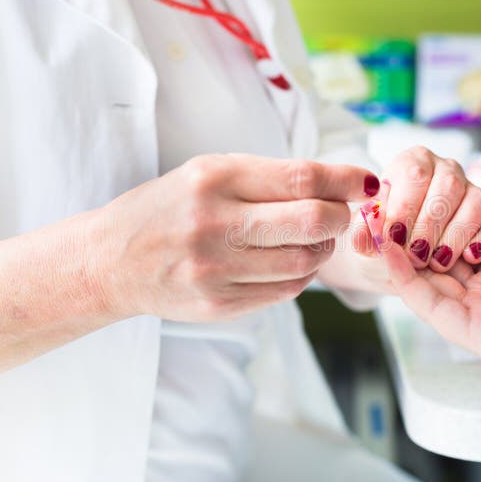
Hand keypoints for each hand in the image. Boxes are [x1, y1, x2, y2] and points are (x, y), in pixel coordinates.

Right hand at [92, 154, 378, 321]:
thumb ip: (270, 178)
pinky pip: (286, 291)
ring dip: (322, 249)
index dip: (345, 180)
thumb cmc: (170, 208)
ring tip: (311, 238)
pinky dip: (299, 275)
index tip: (368, 182)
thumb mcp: (209, 174)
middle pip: (313, 222)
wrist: (111, 260)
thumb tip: (340, 185)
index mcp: (214, 179)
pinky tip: (285, 262)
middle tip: (339, 214)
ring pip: (306, 262)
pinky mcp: (219, 306)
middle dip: (340, 217)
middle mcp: (215, 224)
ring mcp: (216, 271)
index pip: (301, 177)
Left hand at [352, 146, 480, 271]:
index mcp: (412, 163)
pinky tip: (469, 257)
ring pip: (477, 202)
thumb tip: (367, 231)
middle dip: (430, 225)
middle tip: (414, 256)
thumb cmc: (382, 242)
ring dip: (456, 235)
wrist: (399, 260)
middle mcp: (445, 170)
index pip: (415, 173)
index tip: (393, 237)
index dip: (405, 206)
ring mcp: (471, 190)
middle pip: (448, 186)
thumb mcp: (367, 239)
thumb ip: (365, 234)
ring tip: (436, 262)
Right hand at [373, 157, 480, 389]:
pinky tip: (392, 247)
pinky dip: (407, 277)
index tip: (410, 201)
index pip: (457, 252)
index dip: (432, 225)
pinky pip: (431, 306)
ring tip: (375, 224)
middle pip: (435, 269)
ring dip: (398, 256)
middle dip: (406, 240)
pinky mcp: (477, 335)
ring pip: (426, 287)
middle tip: (380, 212)